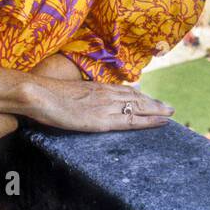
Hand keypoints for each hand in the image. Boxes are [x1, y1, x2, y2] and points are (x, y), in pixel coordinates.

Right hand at [24, 74, 174, 133]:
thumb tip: (81, 101)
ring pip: (138, 107)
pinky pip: (131, 121)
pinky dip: (149, 121)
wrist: (39, 94)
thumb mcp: (68, 93)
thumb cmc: (46, 95)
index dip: (139, 96)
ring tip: (170, 114)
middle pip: (135, 98)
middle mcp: (105, 94)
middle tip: (169, 108)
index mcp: (97, 87)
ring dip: (156, 110)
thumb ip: (80, 96)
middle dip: (153, 103)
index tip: (151, 100)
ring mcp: (106, 106)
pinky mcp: (103, 120)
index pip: (124, 91)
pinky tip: (160, 122)